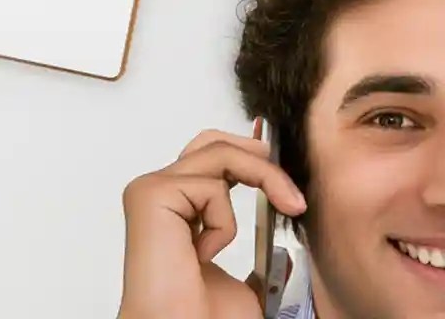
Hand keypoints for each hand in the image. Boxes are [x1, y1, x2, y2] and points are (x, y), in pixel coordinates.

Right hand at [118, 122, 306, 318]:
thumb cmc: (202, 318)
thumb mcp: (247, 282)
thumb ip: (256, 254)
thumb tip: (286, 251)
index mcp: (178, 210)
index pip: (214, 160)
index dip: (253, 160)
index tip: (289, 189)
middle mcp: (161, 194)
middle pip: (215, 143)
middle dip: (261, 158)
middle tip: (292, 192)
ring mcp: (152, 191)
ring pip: (219, 152)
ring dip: (263, 178)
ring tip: (288, 206)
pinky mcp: (152, 195)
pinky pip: (210, 184)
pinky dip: (224, 219)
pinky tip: (204, 254)